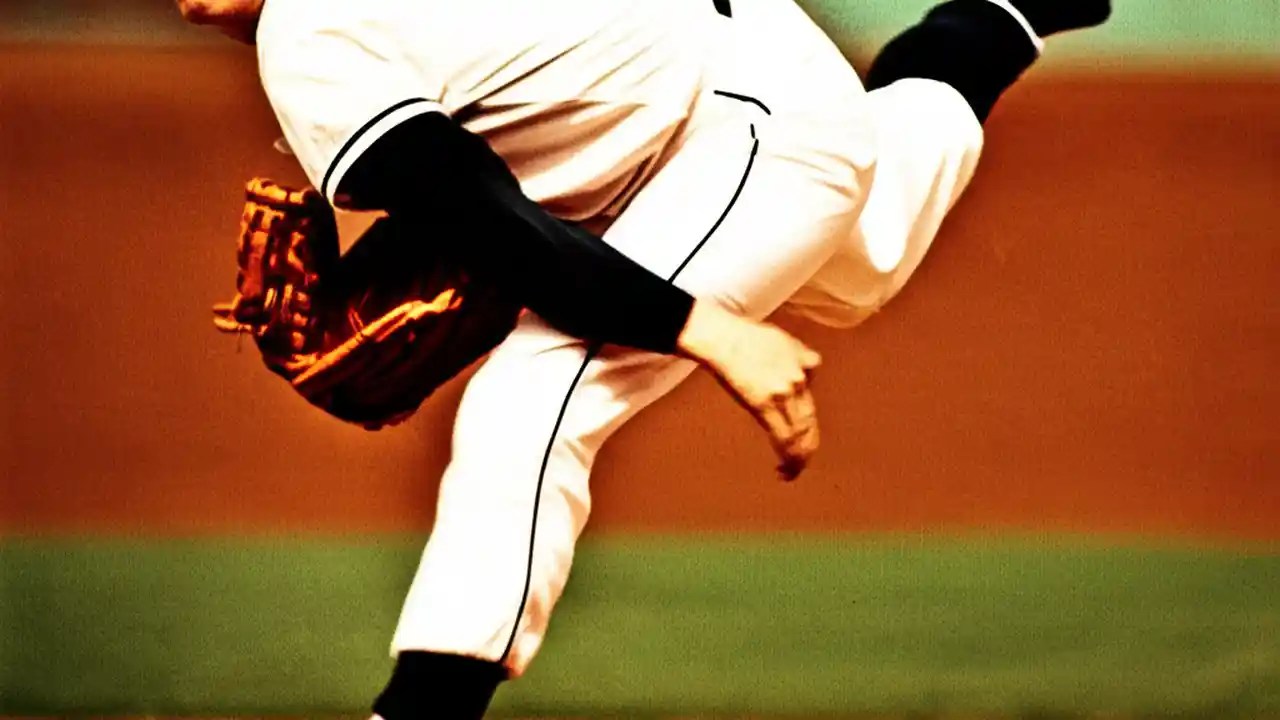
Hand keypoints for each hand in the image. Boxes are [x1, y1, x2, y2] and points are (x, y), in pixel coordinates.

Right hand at [676, 300, 821, 480]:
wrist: (723, 337)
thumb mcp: (782, 339)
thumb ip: (798, 354)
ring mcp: (783, 393)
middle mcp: (798, 381)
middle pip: (810, 423)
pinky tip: (784, 469)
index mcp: (804, 367)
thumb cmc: (744, 335)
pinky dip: (788, 456)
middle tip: (801, 464)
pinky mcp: (764, 403)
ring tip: (791, 471)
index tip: (798, 438)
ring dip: (798, 458)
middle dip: (808, 448)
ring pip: (800, 434)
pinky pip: (783, 437)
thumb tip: (807, 363)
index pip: (812, 405)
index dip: (808, 427)